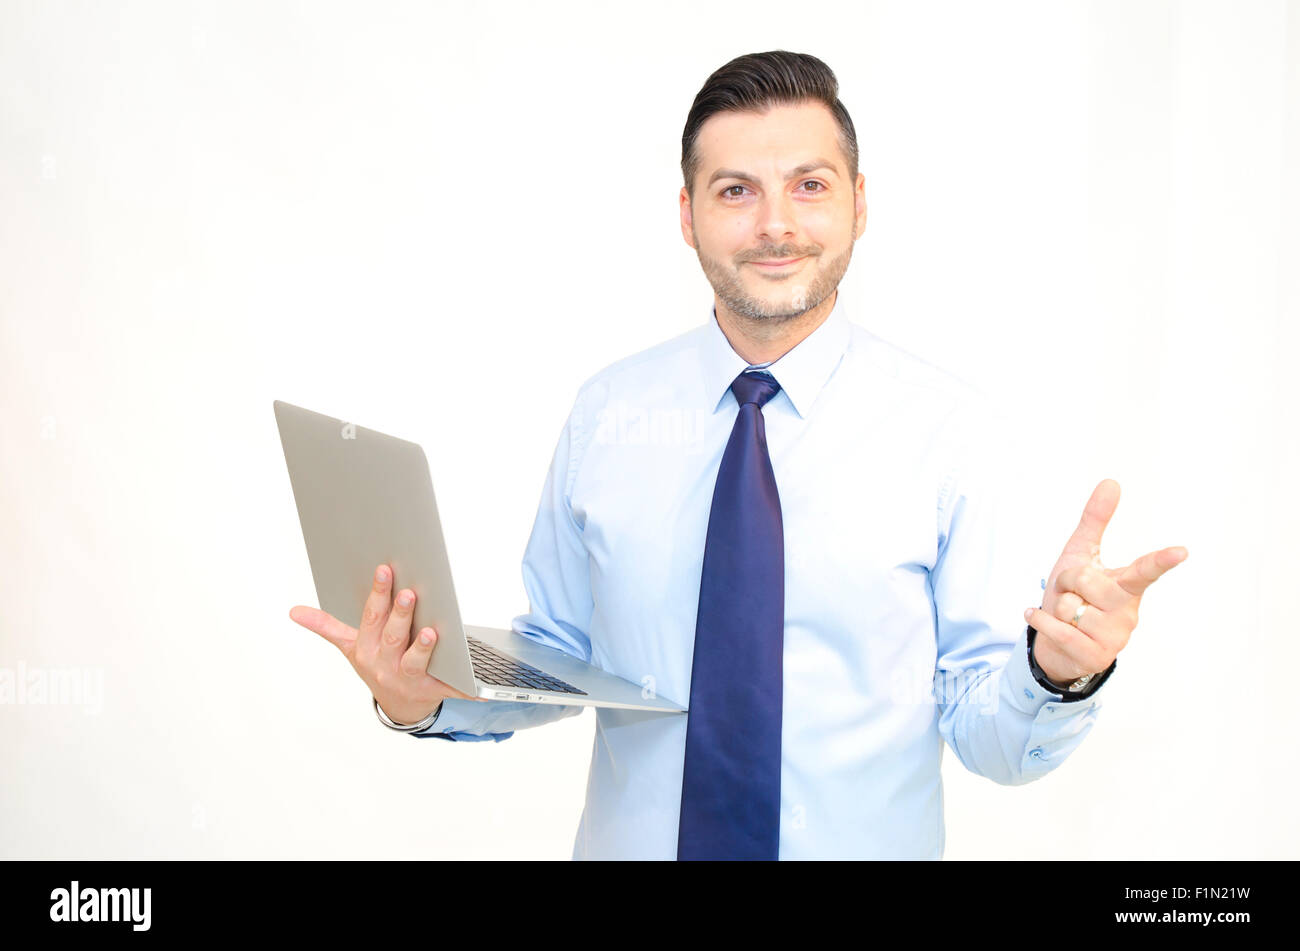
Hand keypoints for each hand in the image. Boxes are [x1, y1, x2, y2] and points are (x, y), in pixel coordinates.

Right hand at [290, 563, 487, 725]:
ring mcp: (409, 679)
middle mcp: (385, 665)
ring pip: (416, 662)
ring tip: (433, 633)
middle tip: (410, 593)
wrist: (398, 704)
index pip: (372, 617)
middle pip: (394, 637)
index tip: (386, 570)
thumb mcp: (350, 647)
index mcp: (366, 649)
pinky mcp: (434, 691)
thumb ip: (326, 627)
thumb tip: (294, 611)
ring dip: (424, 648)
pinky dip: (467, 688)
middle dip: (401, 615)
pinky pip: (451, 688)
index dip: (379, 594)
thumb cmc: (376, 664)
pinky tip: (480, 685)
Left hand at [1026, 479, 1187, 685]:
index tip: (1180, 551)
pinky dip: (1040, 619)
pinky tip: (1039, 617)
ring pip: (1070, 607)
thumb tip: (1111, 481)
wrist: (1056, 642)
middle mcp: (1127, 612)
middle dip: (1067, 582)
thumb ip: (1096, 521)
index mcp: (1127, 586)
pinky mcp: (1095, 658)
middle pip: (1086, 580)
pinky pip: (1058, 629)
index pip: (1145, 570)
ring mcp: (1114, 638)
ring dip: (1057, 607)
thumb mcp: (1080, 556)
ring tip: (1067, 615)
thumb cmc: (1073, 594)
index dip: (1160, 560)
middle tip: (1071, 593)